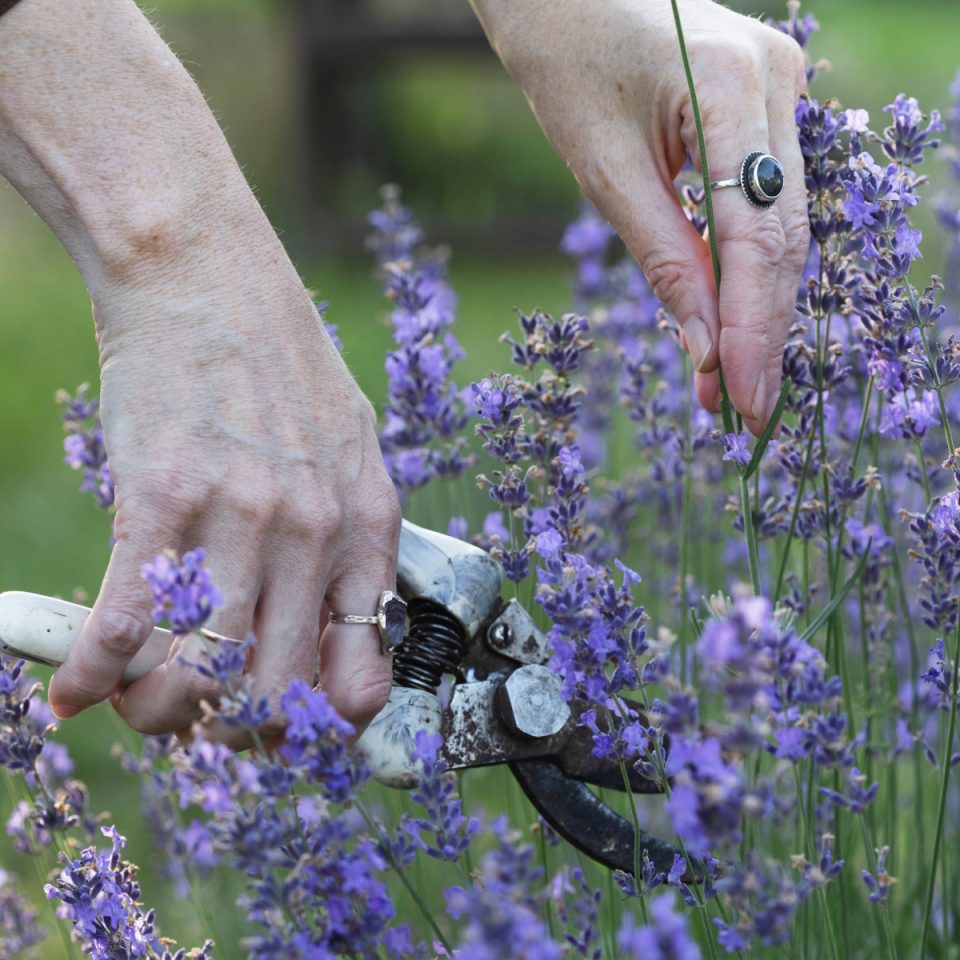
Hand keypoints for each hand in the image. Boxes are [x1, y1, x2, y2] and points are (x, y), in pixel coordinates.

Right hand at [51, 232, 400, 740]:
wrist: (207, 278)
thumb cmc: (279, 369)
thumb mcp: (351, 454)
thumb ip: (354, 545)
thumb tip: (347, 642)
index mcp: (364, 528)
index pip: (359, 673)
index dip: (317, 724)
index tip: (281, 726)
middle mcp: (311, 535)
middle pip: (272, 691)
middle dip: (229, 729)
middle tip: (199, 718)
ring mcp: (237, 520)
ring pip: (196, 674)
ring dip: (156, 713)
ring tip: (136, 701)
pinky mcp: (160, 499)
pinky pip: (123, 624)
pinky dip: (92, 673)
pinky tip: (77, 687)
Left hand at [471, 0, 808, 434]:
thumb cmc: (566, 65)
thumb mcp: (604, 172)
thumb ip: (664, 258)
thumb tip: (704, 349)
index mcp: (732, 85)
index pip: (758, 235)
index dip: (753, 327)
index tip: (742, 398)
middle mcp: (778, 81)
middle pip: (783, 238)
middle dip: (760, 332)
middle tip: (743, 411)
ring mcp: (782, 89)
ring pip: (782, 228)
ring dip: (754, 311)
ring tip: (726, 386)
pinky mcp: (767, 107)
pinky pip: (766, 204)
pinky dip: (745, 268)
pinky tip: (726, 324)